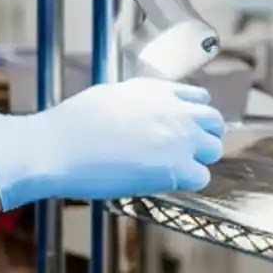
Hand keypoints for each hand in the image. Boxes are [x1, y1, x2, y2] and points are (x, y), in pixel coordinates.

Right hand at [0, 79, 224, 210]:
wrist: (58, 148)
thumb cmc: (71, 125)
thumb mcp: (108, 96)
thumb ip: (137, 102)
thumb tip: (143, 114)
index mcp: (156, 90)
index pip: (198, 98)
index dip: (192, 116)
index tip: (182, 128)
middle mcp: (174, 110)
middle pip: (213, 122)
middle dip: (202, 136)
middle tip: (182, 151)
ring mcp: (179, 139)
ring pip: (213, 150)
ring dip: (196, 159)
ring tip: (169, 168)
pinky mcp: (176, 168)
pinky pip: (201, 177)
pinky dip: (185, 182)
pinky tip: (162, 181)